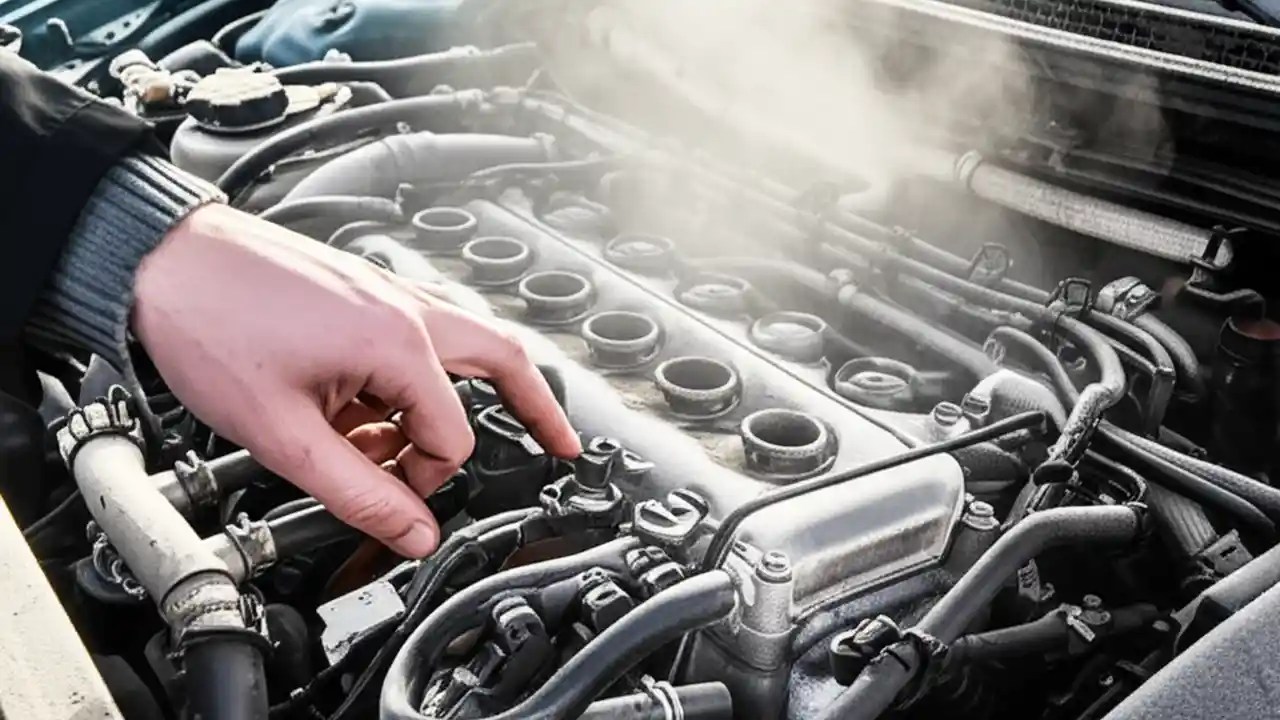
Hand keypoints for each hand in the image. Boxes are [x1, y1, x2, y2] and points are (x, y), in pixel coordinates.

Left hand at [131, 204, 580, 556]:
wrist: (161, 258)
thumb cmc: (209, 326)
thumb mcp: (283, 433)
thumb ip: (357, 491)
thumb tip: (411, 533)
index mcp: (398, 342)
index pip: (450, 436)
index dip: (425, 482)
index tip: (391, 500)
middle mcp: (407, 308)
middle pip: (504, 359)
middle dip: (539, 408)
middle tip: (564, 443)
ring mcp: (386, 292)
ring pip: (469, 339)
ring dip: (481, 389)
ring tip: (501, 420)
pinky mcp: (362, 290)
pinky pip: (419, 334)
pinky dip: (421, 376)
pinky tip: (385, 404)